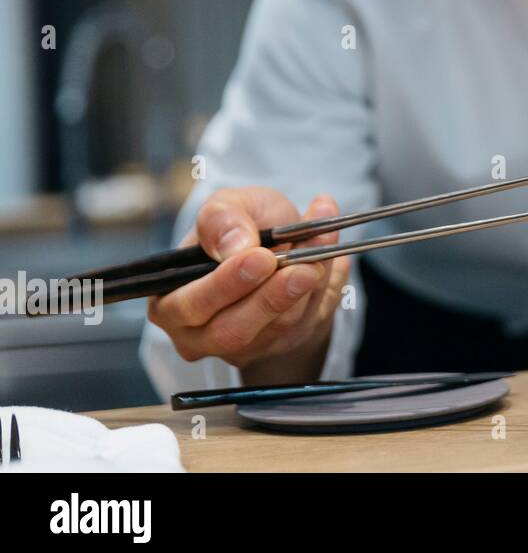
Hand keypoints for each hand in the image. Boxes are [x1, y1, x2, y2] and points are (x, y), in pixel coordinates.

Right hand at [147, 186, 350, 381]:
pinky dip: (325, 289)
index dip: (224, 285)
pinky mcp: (280, 346)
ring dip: (308, 288)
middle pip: (232, 332)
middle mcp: (200, 335)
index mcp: (171, 300)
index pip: (188, 306)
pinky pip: (307, 324)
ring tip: (324, 246)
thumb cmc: (241, 227)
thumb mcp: (228, 205)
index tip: (261, 257)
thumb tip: (235, 244)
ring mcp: (243, 347)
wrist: (279, 244)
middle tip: (303, 267)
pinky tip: (332, 258)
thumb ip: (223, 218)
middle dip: (271, 298)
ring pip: (277, 329)